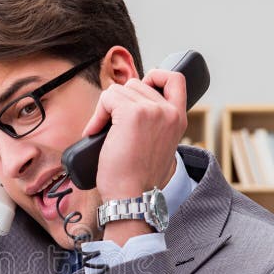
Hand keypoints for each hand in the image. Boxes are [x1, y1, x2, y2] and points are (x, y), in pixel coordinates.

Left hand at [83, 69, 186, 201]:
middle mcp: (168, 111)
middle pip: (136, 84)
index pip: (174, 79)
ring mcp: (152, 110)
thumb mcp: (158, 146)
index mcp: (178, 118)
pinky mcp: (132, 113)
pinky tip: (95, 132)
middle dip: (119, 103)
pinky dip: (97, 114)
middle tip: (111, 128)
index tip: (138, 93)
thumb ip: (155, 124)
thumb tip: (130, 105)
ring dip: (105, 110)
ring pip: (119, 91)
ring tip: (103, 134)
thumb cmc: (138, 178)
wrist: (132, 196)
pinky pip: (108, 97)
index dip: (155, 76)